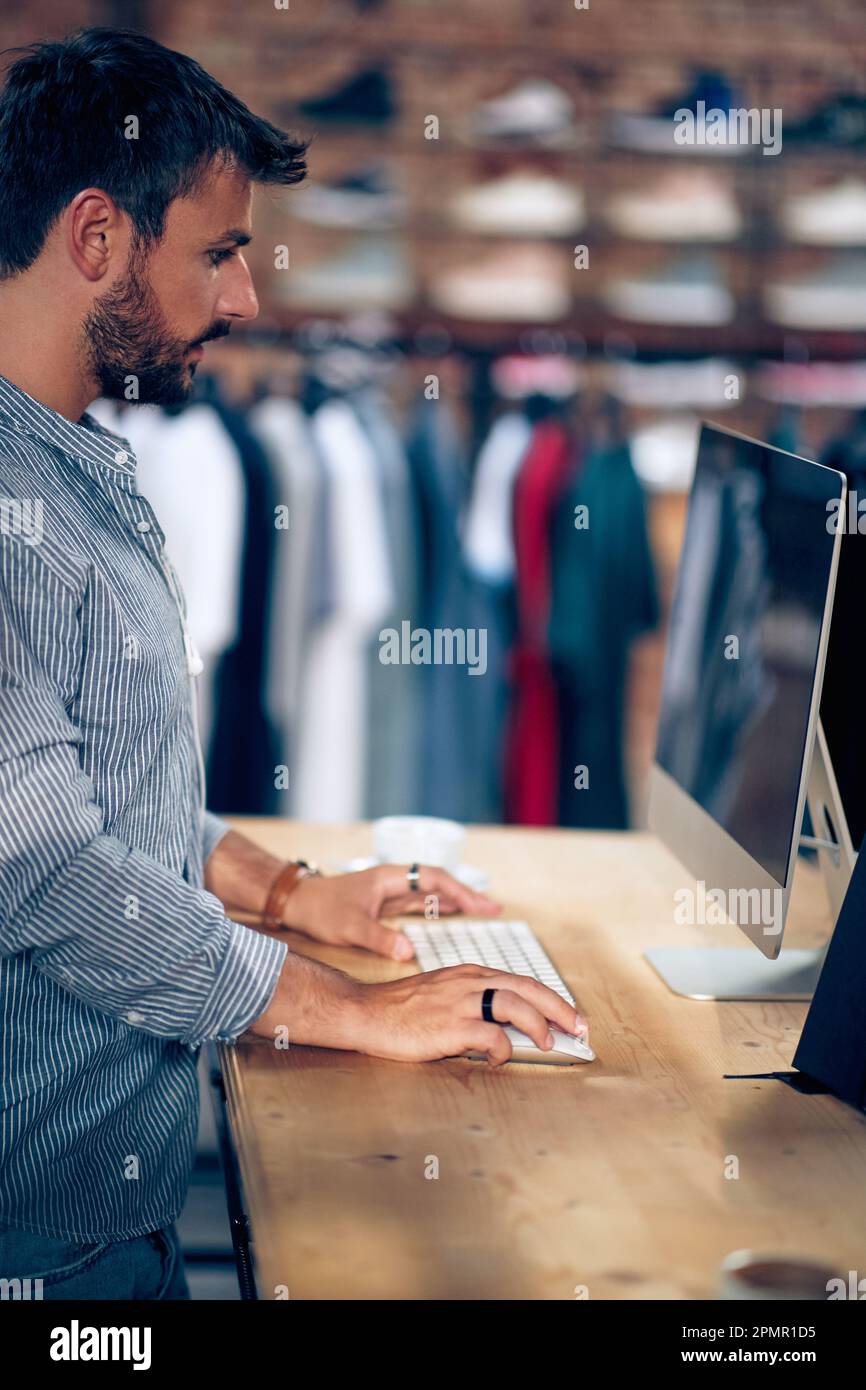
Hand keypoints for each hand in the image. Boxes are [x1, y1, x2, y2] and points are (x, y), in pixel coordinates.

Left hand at [283, 864, 501, 960]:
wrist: (299, 903)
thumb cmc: (322, 909)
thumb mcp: (350, 927)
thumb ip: (380, 939)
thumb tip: (408, 952)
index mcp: (390, 877)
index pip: (433, 879)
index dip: (459, 892)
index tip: (480, 906)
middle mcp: (395, 880)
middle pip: (439, 883)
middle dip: (467, 894)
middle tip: (495, 909)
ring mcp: (392, 890)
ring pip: (432, 891)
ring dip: (457, 899)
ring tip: (485, 910)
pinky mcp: (387, 901)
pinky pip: (421, 900)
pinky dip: (440, 906)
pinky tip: (452, 913)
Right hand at [351, 963, 588, 1065]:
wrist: (367, 1012)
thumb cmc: (403, 1008)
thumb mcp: (444, 992)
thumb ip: (474, 1000)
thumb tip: (508, 1023)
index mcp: (470, 973)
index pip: (522, 981)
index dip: (551, 999)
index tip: (570, 1016)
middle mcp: (469, 982)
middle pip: (527, 988)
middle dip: (559, 1009)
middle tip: (578, 1027)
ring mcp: (459, 1003)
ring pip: (514, 1005)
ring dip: (538, 1026)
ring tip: (547, 1043)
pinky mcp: (449, 1026)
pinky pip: (489, 1036)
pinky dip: (502, 1049)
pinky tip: (498, 1059)